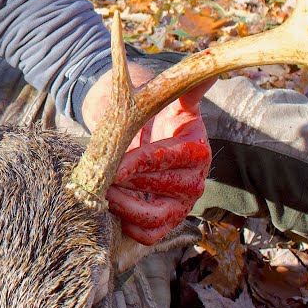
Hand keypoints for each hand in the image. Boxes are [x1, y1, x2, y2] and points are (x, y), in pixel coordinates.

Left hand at [82, 63, 214, 244]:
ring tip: (103, 196)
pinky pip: (151, 236)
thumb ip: (182, 85)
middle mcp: (194, 180)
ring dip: (129, 209)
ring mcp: (180, 205)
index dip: (146, 163)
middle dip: (133, 185)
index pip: (175, 158)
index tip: (118, 166)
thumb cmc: (147, 114)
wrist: (135, 135)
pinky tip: (111, 211)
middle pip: (169, 189)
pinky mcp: (164, 222)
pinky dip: (130, 228)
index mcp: (197, 149)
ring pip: (160, 218)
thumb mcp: (162, 96)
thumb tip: (204, 71)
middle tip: (103, 180)